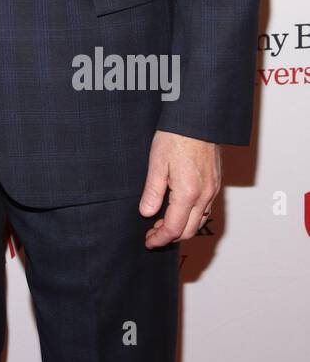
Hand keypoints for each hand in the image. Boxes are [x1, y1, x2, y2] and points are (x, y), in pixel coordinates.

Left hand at [139, 130, 220, 247]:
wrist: (198, 120)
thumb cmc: (176, 137)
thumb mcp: (156, 163)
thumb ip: (152, 192)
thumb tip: (146, 213)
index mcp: (188, 193)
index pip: (174, 228)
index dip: (159, 238)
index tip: (148, 241)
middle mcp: (204, 195)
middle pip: (189, 230)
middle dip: (170, 236)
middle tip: (152, 233)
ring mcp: (213, 190)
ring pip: (199, 221)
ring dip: (181, 227)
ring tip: (162, 222)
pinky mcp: (216, 184)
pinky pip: (205, 209)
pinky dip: (191, 217)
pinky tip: (178, 210)